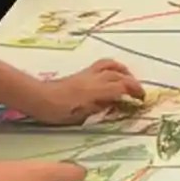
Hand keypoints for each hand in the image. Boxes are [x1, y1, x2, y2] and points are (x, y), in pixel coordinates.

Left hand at [20, 59, 144, 124]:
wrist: (38, 98)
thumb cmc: (57, 111)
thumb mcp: (80, 115)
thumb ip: (99, 107)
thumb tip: (114, 103)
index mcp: (95, 90)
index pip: (121, 86)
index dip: (134, 91)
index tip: (141, 99)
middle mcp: (94, 79)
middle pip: (119, 74)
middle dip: (132, 82)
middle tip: (139, 93)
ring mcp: (88, 74)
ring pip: (111, 65)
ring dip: (123, 70)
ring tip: (128, 79)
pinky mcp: (82, 73)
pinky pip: (102, 65)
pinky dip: (112, 68)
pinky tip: (112, 77)